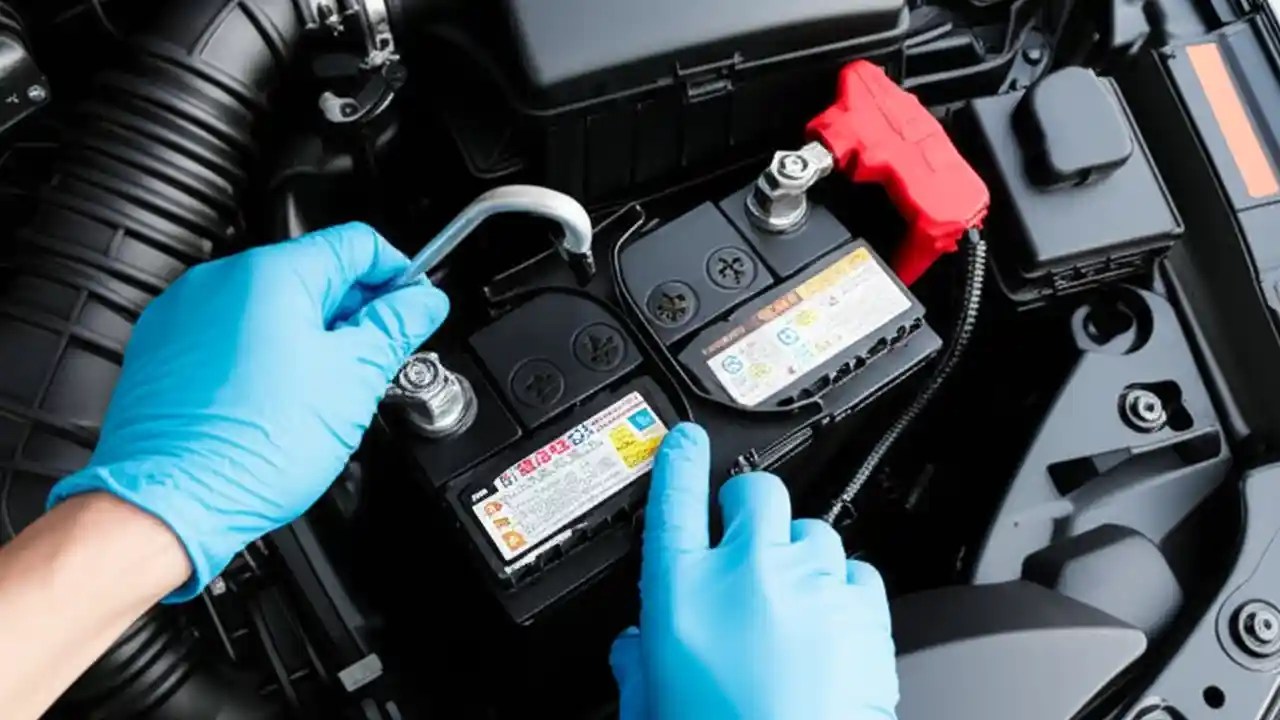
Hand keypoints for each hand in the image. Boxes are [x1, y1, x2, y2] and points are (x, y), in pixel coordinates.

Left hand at [46, 223, 448, 600]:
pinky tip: (277, 400)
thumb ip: (396, 327)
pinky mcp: (164, 348)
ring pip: (272, 306)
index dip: (399, 273)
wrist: (171, 502)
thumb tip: (423, 302)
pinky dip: (263, 355)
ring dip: (309, 335)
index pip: (358, 243)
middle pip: (315, 272)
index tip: (413, 305)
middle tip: (377, 358)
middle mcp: (221, 280)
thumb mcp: (353, 381)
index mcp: (273, 273)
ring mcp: (186, 313)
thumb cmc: (251, 448)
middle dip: (354, 311)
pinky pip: (231, 334)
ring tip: (323, 391)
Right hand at [610, 424, 898, 719]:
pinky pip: (857, 568)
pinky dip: (842, 587)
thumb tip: (632, 649)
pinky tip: (829, 623)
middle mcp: (747, 572)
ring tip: (790, 604)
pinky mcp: (863, 607)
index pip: (674, 497)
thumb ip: (636, 666)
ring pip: (811, 528)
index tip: (684, 443)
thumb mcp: (651, 707)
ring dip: (798, 553)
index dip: (678, 458)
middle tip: (744, 541)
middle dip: (748, 507)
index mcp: (682, 591)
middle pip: (754, 493)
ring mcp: (810, 583)